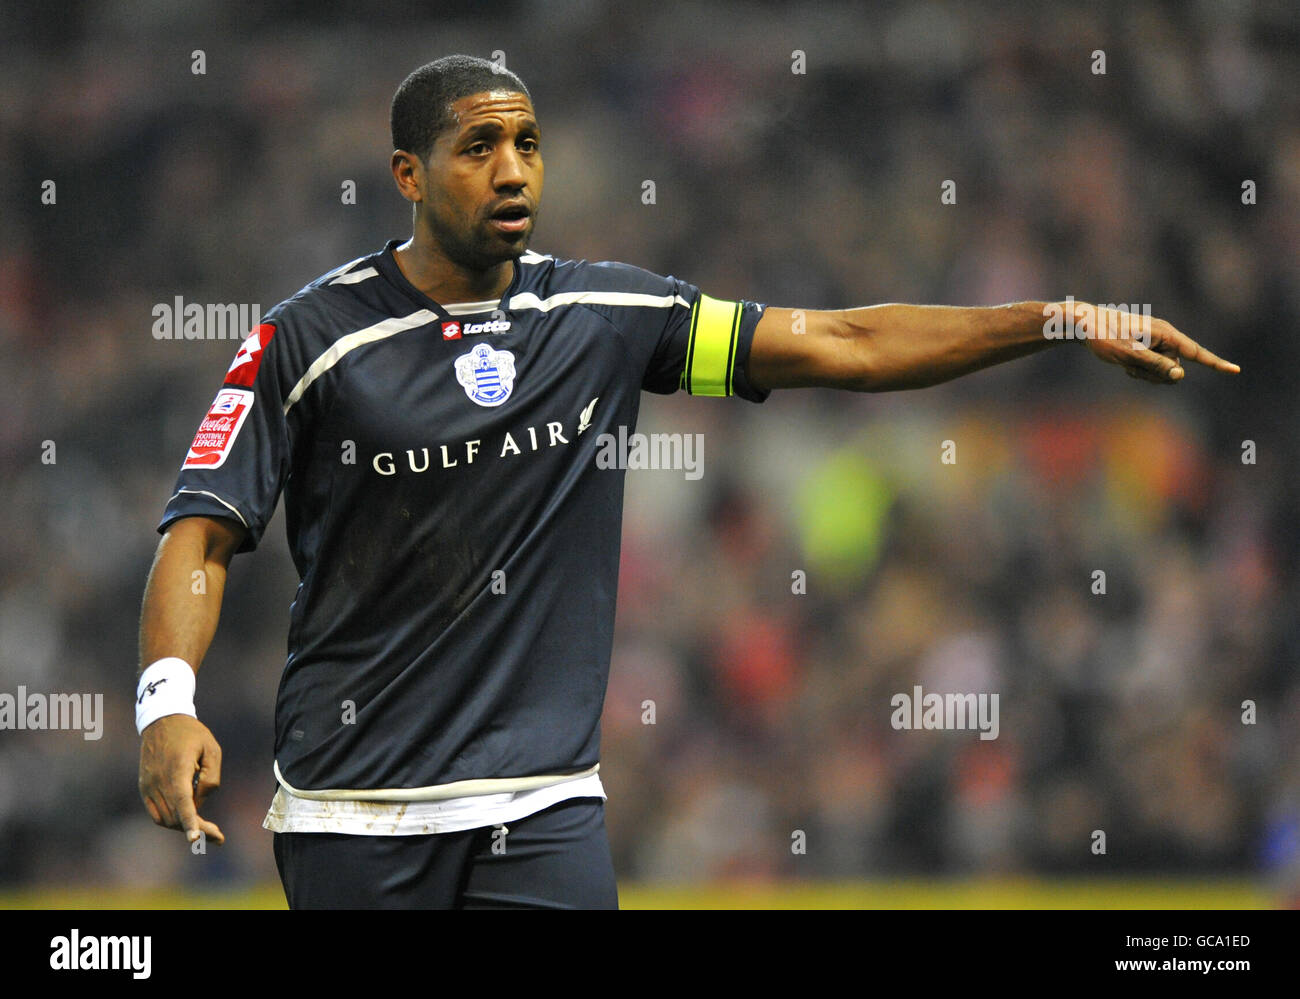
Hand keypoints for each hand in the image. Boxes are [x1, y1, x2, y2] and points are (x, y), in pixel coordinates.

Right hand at [138, 714, 224, 844]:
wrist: (162, 721)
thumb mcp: (212, 749)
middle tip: (218, 838)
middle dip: (197, 830)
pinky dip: (171, 820)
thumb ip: (211, 778)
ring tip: (207, 829)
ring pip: (165, 819)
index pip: (182, 801)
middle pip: (176, 816)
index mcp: (177, 769)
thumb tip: (200, 802)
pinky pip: (156, 814)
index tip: (194, 839)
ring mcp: (148, 786)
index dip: (189, 821)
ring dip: (184, 827)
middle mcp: (158, 781)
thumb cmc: (192, 735)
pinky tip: (187, 819)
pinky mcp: (144, 788)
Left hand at [1077, 304, 1239, 382]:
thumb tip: (1181, 375)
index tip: (1236, 370)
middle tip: (1130, 366)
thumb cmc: (1106, 337)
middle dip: (1154, 374)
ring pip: (1161, 370)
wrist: (1085, 325)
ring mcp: (1155, 342)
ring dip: (1144, 373)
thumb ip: (1156, 366)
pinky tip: (1122, 362)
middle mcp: (1164, 336)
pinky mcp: (1147, 347)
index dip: (1215, 363)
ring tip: (1125, 362)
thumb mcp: (1130, 355)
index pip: (1195, 352)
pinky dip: (1138, 370)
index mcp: (1165, 334)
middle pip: (1173, 367)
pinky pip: (1150, 368)